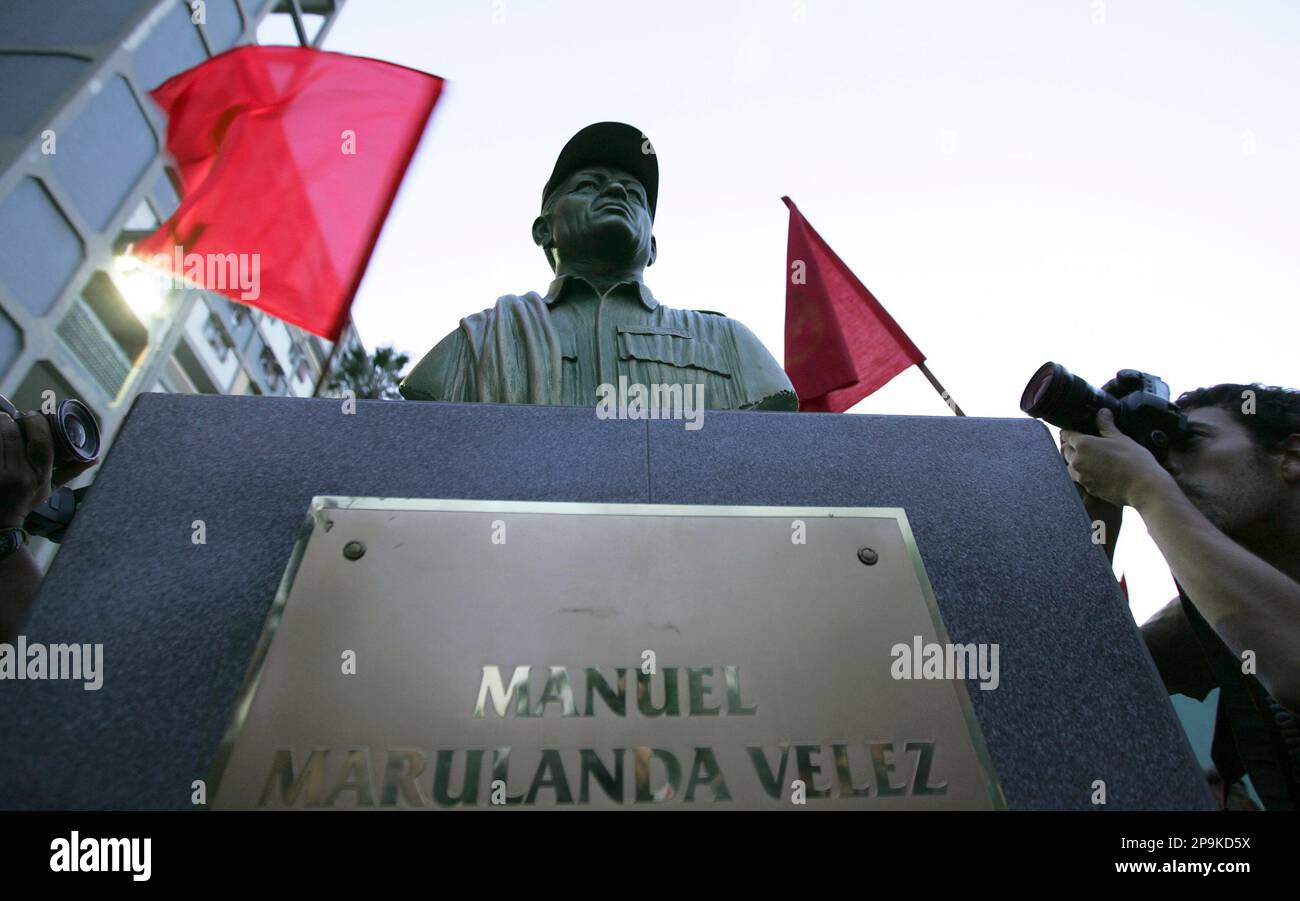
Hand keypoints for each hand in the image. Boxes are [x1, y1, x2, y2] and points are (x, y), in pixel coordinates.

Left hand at [0, 410, 93, 529]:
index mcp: (40, 475)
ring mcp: (0, 471)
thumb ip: (73, 470)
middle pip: (13, 434)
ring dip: (1, 424)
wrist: (1, 518)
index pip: (41, 441)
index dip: (36, 423)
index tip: (34, 416)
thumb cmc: (27, 500)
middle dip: (13, 420)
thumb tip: (96, 457)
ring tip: (5, 422)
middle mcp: (19, 474)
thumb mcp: (51, 487)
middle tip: (16, 417)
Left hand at [1060, 408, 1176, 508]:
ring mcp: (1081, 477)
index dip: (1070, 431)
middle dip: (1072, 446)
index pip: (1067, 434)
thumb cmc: (1134, 461)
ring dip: (1076, 461)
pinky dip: (1084, 473)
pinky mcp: (1088, 489)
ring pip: (1070, 466)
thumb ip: (1107, 425)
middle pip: (1066, 451)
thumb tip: (1102, 413)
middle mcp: (1078, 461)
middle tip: (1085, 443)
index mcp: (1083, 445)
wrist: (1142, 487)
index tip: (1075, 429)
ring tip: (1091, 458)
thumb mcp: (1120, 438)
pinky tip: (1097, 471)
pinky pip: (1079, 478)